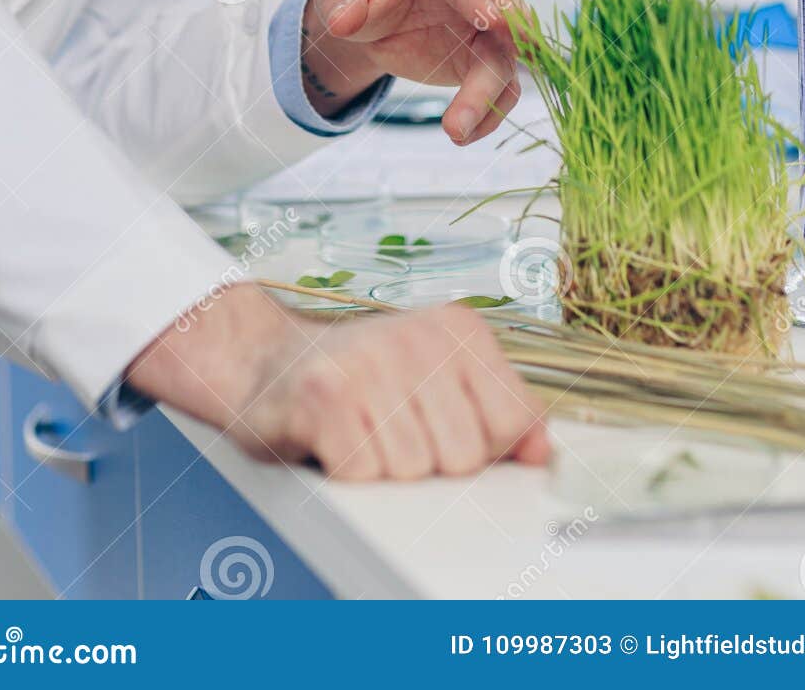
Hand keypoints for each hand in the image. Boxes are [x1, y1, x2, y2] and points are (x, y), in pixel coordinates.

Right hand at [127, 285, 549, 479]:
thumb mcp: (439, 379)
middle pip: (465, 457)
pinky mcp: (325, 397)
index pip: (512, 422)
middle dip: (431, 464)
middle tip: (392, 432)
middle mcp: (418, 336)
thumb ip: (496, 412)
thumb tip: (540, 452)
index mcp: (458, 329)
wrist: (264, 364)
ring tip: (362, 433)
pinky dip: (347, 474)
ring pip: (415, 472)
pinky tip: (333, 441)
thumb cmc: (358, 381)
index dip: (481, 448)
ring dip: (385, 471)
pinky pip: (365, 475)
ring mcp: (371, 362)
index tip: (443, 429)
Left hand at [301, 0, 520, 143]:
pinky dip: (487, 113)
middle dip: (506, 45)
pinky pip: (497, 88)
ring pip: (503, 60)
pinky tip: (464, 135)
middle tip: (488, 80)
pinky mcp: (477, 60)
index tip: (493, 19)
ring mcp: (479, 27)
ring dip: (488, 96)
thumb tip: (344, 22)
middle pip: (503, 14)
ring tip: (456, 132)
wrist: (366, 12)